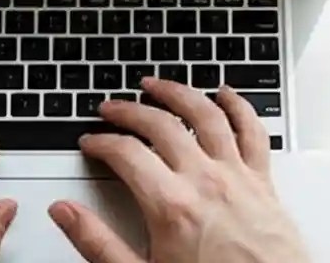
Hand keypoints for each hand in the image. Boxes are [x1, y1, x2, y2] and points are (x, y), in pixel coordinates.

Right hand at [49, 79, 308, 262]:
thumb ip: (98, 243)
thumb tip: (65, 214)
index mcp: (171, 206)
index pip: (125, 153)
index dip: (101, 141)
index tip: (91, 141)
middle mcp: (205, 182)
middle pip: (161, 125)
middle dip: (130, 110)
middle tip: (111, 108)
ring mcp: (237, 177)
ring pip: (206, 115)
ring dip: (178, 93)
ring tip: (157, 85)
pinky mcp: (264, 182)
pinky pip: (252, 131)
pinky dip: (238, 106)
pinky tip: (225, 94)